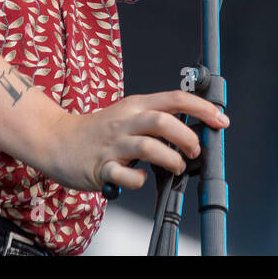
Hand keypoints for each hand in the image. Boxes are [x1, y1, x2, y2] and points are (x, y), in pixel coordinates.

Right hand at [44, 90, 230, 192]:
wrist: (56, 139)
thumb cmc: (97, 129)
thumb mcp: (127, 113)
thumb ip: (155, 117)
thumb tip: (191, 129)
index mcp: (135, 105)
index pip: (175, 99)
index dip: (202, 108)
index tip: (221, 120)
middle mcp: (125, 121)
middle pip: (164, 121)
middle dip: (188, 137)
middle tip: (195, 150)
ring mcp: (113, 144)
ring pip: (148, 146)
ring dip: (171, 159)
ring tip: (177, 167)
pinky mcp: (100, 167)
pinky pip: (124, 175)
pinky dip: (138, 179)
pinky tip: (141, 179)